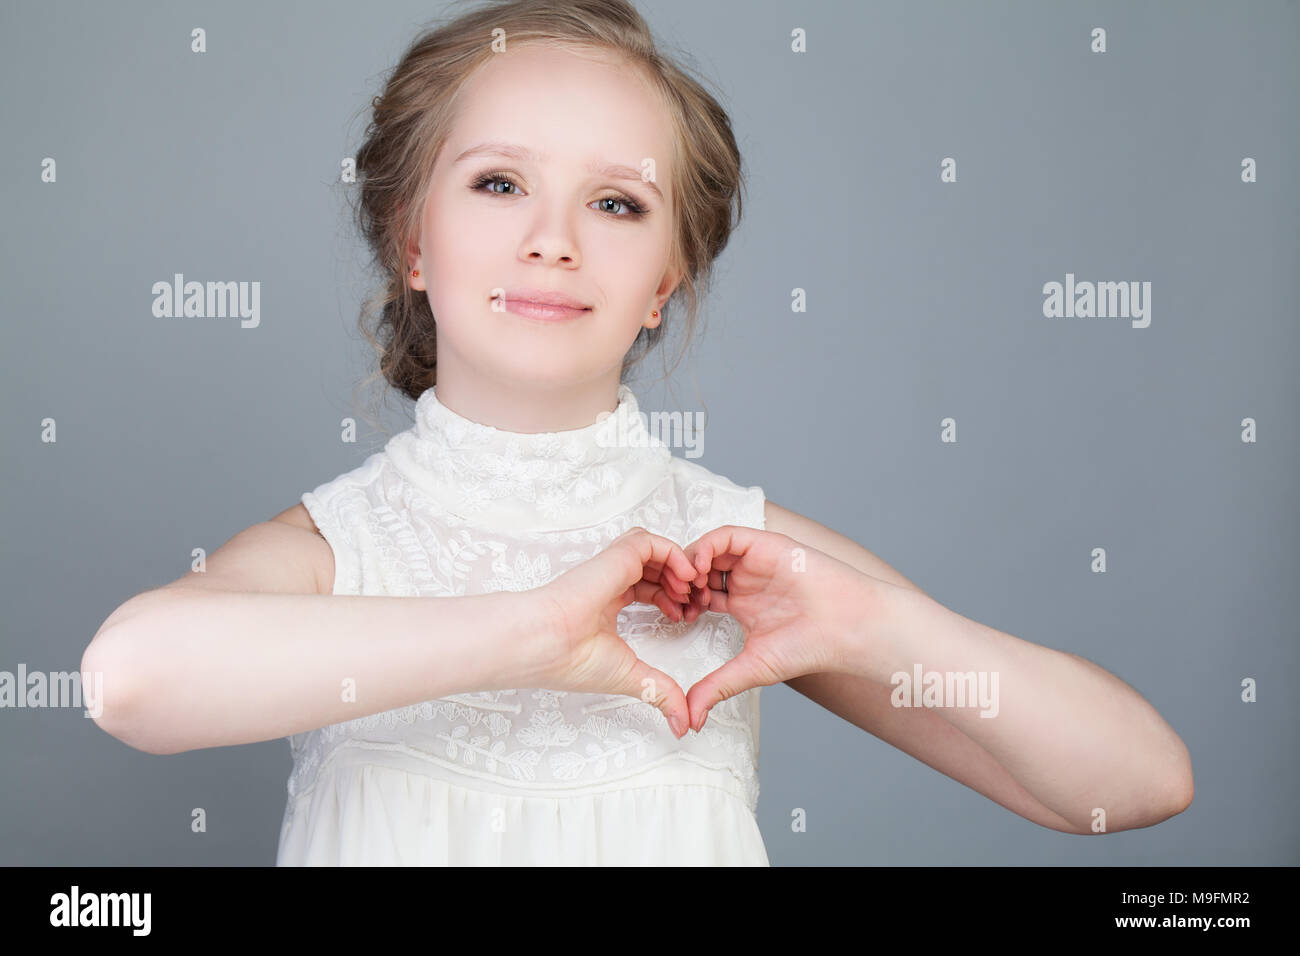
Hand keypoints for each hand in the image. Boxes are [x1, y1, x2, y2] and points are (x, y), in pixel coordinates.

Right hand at [538, 527, 699, 738]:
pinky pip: (650, 542)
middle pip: (652, 568)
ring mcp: (611, 568)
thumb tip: (682, 723)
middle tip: (694, 603)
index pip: (644, 590)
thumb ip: (659, 692)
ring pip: (652, 550)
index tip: (682, 618)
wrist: (546, 644)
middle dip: (679, 583)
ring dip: (677, 566)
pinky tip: (685, 576)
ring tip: (690, 590)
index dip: (669, 600)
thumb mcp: (630, 677)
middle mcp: (607, 584)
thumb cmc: (572, 660)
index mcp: (604, 605)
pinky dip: (673, 553)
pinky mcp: (615, 557)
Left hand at [679, 525, 873, 731]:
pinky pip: (726, 535)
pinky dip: (706, 546)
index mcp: (740, 603)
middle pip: (698, 568)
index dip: (681, 602)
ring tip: (686, 585)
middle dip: (681, 581)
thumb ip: (717, 687)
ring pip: (707, 549)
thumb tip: (691, 720)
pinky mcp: (765, 544)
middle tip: (676, 599)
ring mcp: (754, 560)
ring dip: (689, 562)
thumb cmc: (810, 647)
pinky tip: (700, 568)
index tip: (675, 620)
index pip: (698, 593)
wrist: (847, 627)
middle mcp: (745, 579)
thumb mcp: (751, 668)